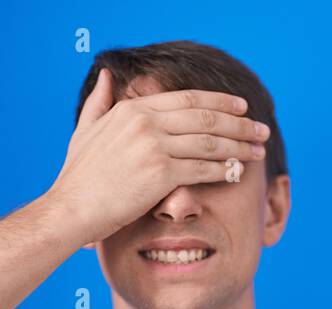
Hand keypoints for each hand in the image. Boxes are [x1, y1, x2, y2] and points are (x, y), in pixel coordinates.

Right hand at [46, 69, 270, 244]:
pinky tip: (239, 171)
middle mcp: (146, 122)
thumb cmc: (77, 178)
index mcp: (132, 110)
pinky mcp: (161, 174)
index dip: (219, 101)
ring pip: (210, 142)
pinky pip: (203, 168)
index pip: (188, 99)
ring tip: (258, 151)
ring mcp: (154, 146)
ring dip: (239, 146)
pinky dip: (225, 169)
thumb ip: (98, 103)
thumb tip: (106, 76)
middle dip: (239, 123)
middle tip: (261, 130)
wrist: (70, 209)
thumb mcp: (85, 131)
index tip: (241, 106)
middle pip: (206, 117)